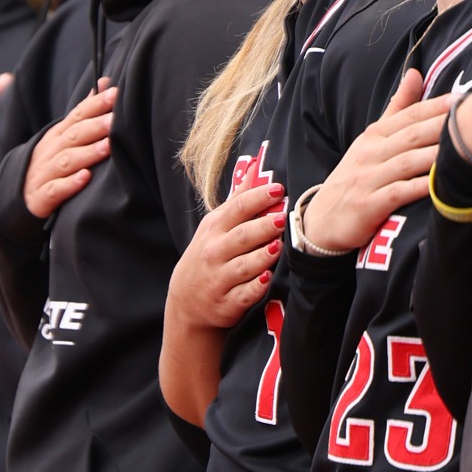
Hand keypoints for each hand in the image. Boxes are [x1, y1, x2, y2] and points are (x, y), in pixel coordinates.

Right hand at [24, 79, 116, 218]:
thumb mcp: (64, 135)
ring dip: (87, 153)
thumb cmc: (51, 162)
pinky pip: (55, 189)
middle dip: (94, 126)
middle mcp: (50, 150)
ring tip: (107, 147)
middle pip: (73, 135)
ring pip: (66, 160)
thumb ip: (84, 111)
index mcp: (58, 134)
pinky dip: (70, 184)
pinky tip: (86, 178)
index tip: (115, 94)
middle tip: (115, 120)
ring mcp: (44, 173)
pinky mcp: (41, 197)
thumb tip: (106, 82)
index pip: (77, 115)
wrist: (20, 195)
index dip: (95, 104)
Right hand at [166, 160, 286, 331]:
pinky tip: (266, 279)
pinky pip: (244, 295)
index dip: (259, 197)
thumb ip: (238, 201)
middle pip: (242, 236)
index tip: (279, 189)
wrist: (187, 301)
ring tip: (279, 246)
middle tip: (283, 218)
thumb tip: (255, 168)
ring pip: (244, 266)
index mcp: (215, 229)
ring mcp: (220, 278)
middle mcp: (215, 252)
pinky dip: (254, 288)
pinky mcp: (227, 303)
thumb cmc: (209, 255)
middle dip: (263, 227)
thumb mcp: (216, 226)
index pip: (238, 208)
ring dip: (262, 256)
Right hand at [301, 70, 452, 251]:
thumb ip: (397, 109)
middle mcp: (370, 153)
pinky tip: (440, 186)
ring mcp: (368, 179)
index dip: (435, 106)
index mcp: (374, 135)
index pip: (409, 116)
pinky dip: (419, 188)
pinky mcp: (368, 205)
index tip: (462, 98)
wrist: (323, 220)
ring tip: (464, 151)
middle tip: (471, 119)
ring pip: (407, 162)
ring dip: (435, 156)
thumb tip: (416, 73)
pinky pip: (398, 193)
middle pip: (412, 136)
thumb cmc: (355, 177)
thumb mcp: (371, 140)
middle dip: (442, 126)